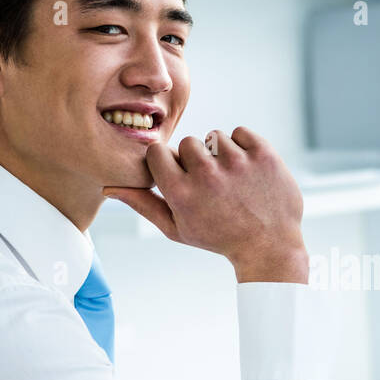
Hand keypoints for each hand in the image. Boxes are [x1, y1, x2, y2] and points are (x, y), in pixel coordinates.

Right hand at [104, 127, 307, 282]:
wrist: (269, 246)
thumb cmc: (218, 238)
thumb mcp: (177, 228)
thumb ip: (143, 204)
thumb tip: (109, 187)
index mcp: (181, 193)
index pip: (157, 151)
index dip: (168, 162)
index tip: (181, 176)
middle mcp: (207, 175)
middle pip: (186, 142)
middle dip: (195, 159)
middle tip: (212, 185)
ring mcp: (237, 163)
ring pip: (214, 136)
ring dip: (220, 153)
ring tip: (232, 181)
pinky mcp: (262, 154)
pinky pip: (241, 132)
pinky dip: (243, 147)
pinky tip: (247, 171)